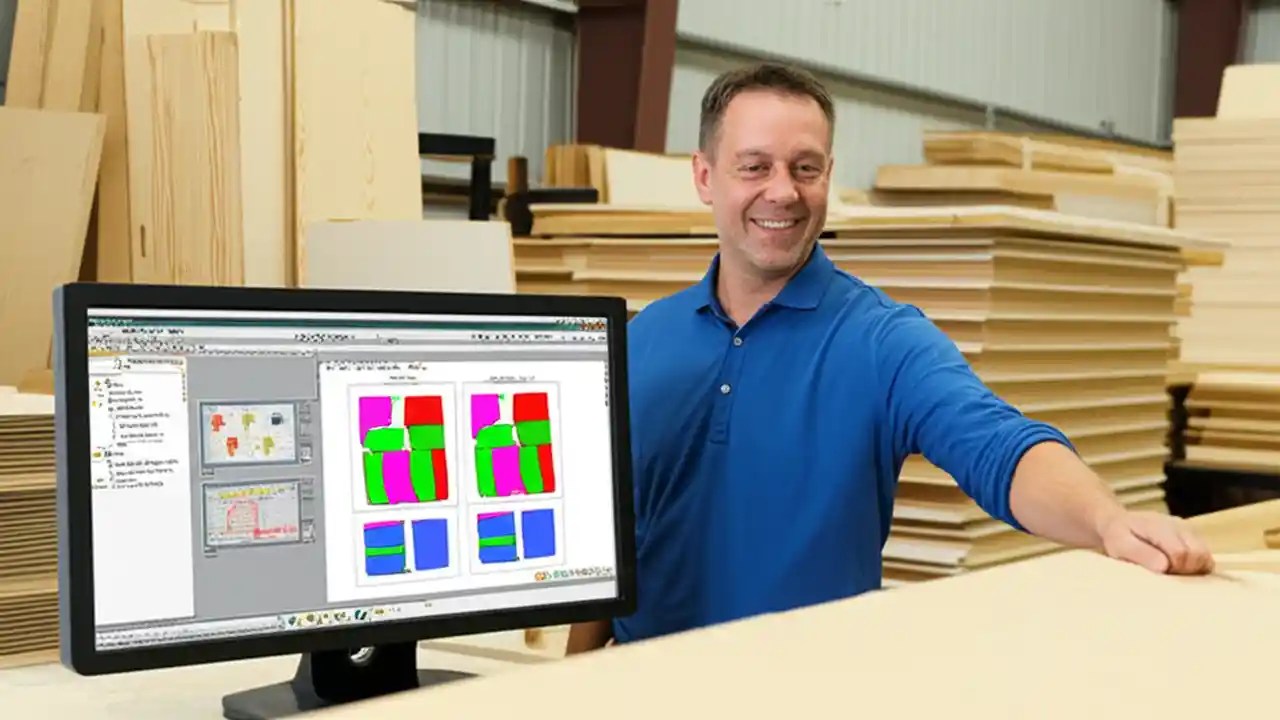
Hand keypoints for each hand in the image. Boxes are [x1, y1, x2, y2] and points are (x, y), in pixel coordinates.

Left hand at [1096, 510, 1214, 574]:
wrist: (1119, 523)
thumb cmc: (1118, 537)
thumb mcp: (1120, 545)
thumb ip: (1141, 554)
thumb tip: (1164, 567)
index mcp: (1161, 527)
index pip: (1181, 553)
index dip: (1173, 569)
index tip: (1160, 574)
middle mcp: (1180, 526)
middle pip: (1199, 555)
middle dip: (1186, 571)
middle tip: (1167, 574)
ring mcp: (1189, 530)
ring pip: (1205, 557)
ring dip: (1193, 570)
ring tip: (1172, 571)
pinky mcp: (1194, 537)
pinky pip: (1206, 557)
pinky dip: (1197, 567)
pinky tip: (1179, 568)